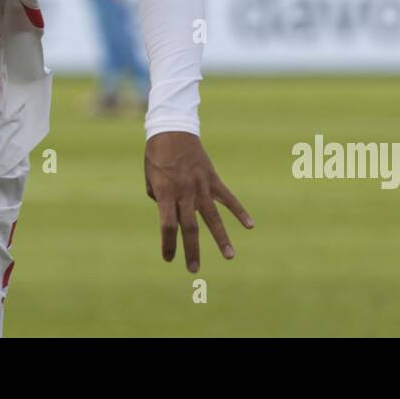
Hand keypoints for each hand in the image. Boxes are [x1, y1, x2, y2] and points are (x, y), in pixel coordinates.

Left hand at [144, 132, 251, 271]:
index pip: (168, 226)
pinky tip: (249, 225)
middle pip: (190, 227)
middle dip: (191, 250)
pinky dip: (239, 211)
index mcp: (166, 193)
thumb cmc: (157, 154)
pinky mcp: (212, 179)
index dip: (168, 244)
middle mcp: (184, 192)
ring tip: (229, 256)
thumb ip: (158, 197)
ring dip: (221, 238)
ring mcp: (200, 186)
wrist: (173, 129)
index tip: (168, 258)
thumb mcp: (150, 177)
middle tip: (193, 269)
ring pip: (212, 217)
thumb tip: (169, 211)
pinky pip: (228, 198)